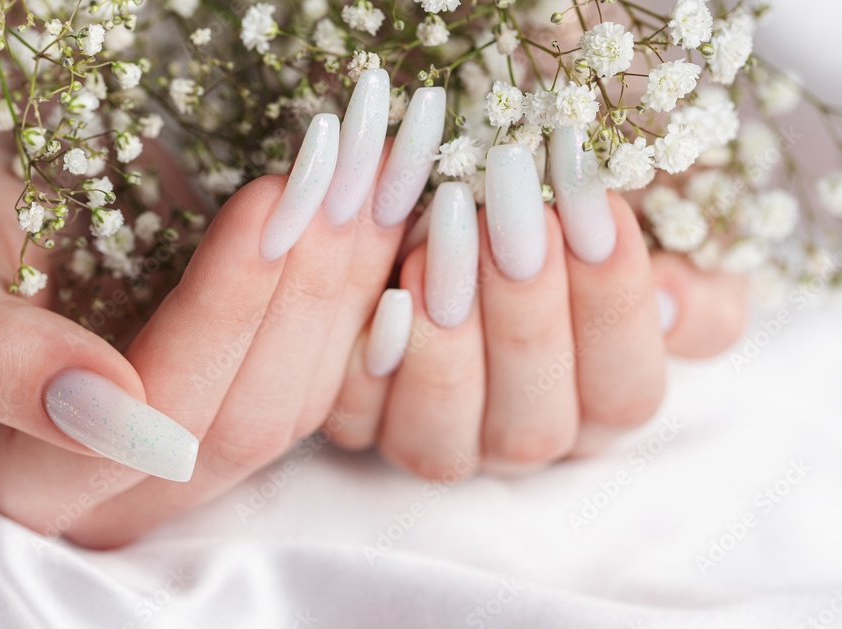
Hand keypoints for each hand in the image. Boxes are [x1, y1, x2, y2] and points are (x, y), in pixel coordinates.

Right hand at [0, 66, 430, 545]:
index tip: (268, 200)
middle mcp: (101, 492)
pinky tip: (363, 222)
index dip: (221, 312)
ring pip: (287, 410)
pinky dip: (346, 303)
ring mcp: (175, 467)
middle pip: (234, 425)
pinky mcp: (228, 423)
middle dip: (298, 294)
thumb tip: (98, 404)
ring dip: (337, 291)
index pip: (148, 418)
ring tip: (361, 182)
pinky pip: (311, 388)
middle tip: (338, 178)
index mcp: (8, 472)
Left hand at [329, 128, 747, 478]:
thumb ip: (694, 278)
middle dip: (524, 308)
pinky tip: (381, 292)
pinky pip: (359, 419)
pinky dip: (370, 361)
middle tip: (510, 201)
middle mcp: (525, 437)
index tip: (595, 198)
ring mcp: (441, 439)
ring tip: (441, 237)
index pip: (625, 389)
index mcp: (606, 401)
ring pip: (443, 441)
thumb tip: (673, 307)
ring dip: (444, 342)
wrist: (472, 193)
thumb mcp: (663, 229)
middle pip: (534, 423)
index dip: (614, 300)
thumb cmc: (567, 206)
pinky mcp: (365, 420)